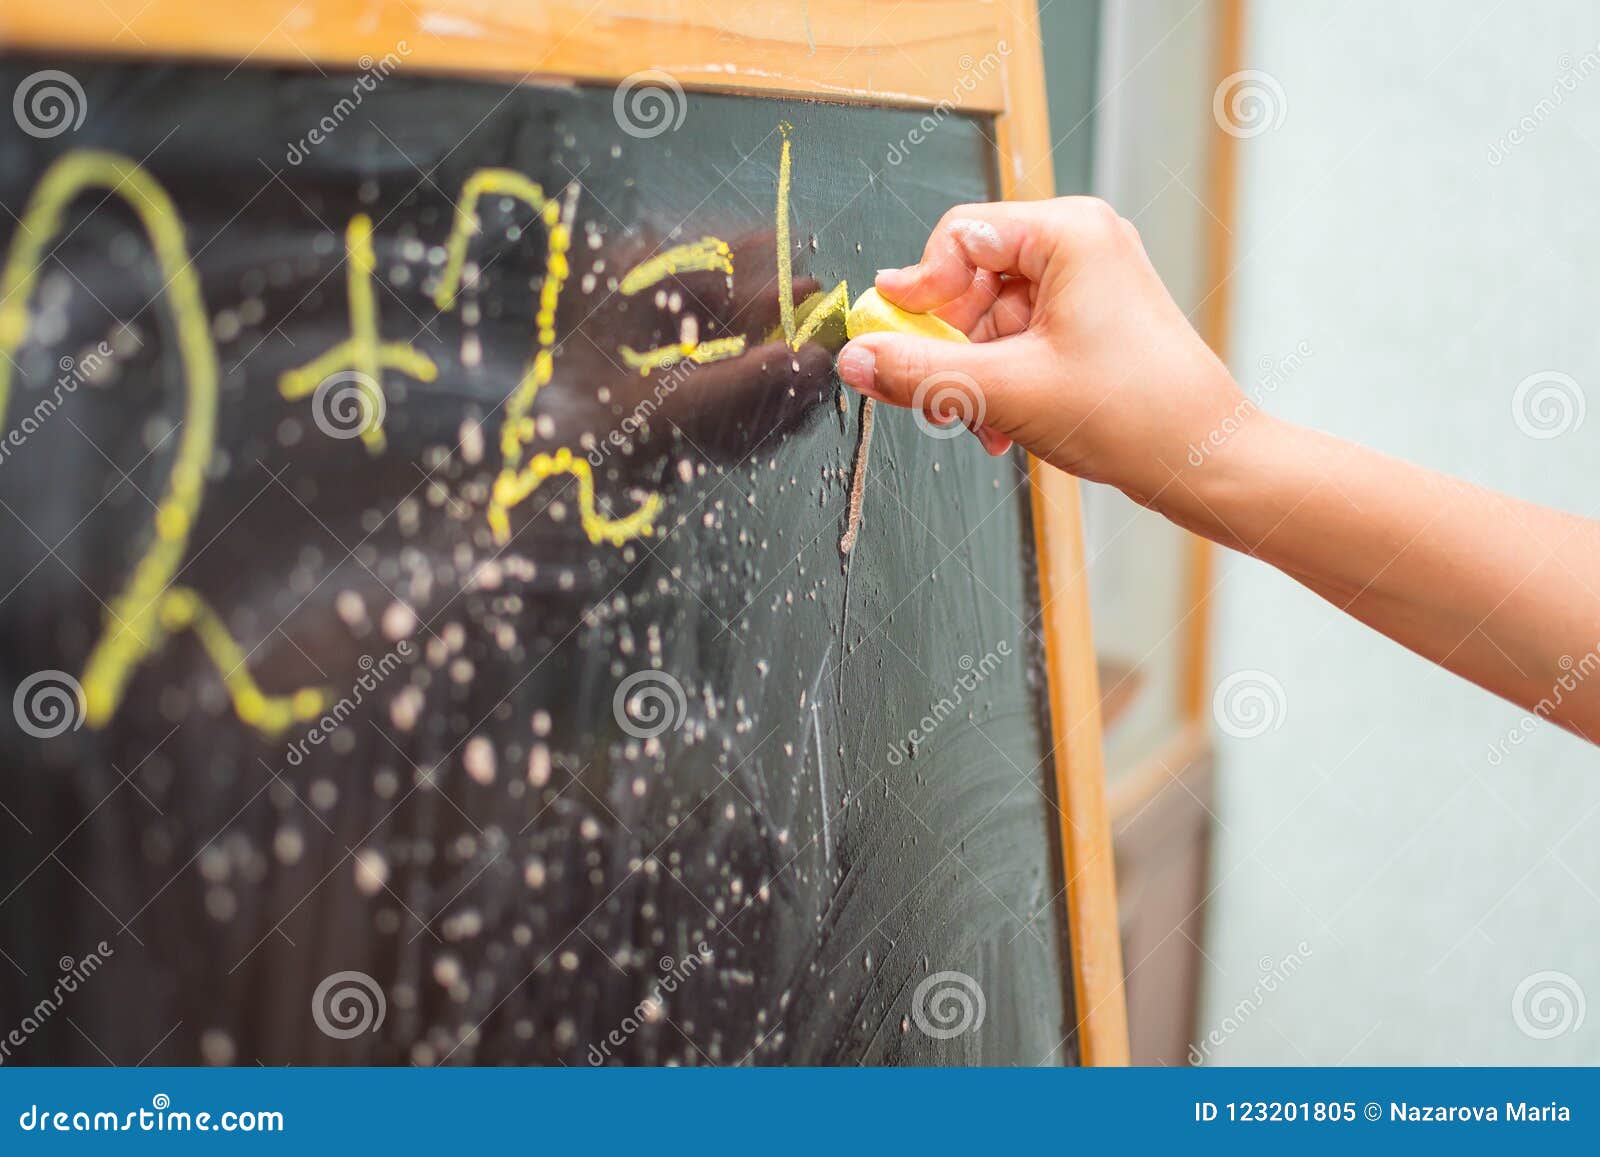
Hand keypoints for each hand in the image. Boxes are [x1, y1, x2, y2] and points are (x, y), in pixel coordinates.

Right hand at [835, 197, 1245, 520]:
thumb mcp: (1007, 392)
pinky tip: (1003, 423)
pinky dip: (1000, 378)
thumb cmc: (1136, 415)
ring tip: (986, 422)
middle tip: (944, 395)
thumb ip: (920, 372)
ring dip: (973, 371)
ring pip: (989, 315)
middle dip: (951, 344)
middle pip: (970, 277)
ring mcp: (1088, 282)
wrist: (1205, 462)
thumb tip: (856, 358)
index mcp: (1069, 232)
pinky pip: (1018, 337)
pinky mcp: (1090, 319)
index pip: (958, 236)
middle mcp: (1081, 243)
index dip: (919, 291)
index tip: (893, 338)